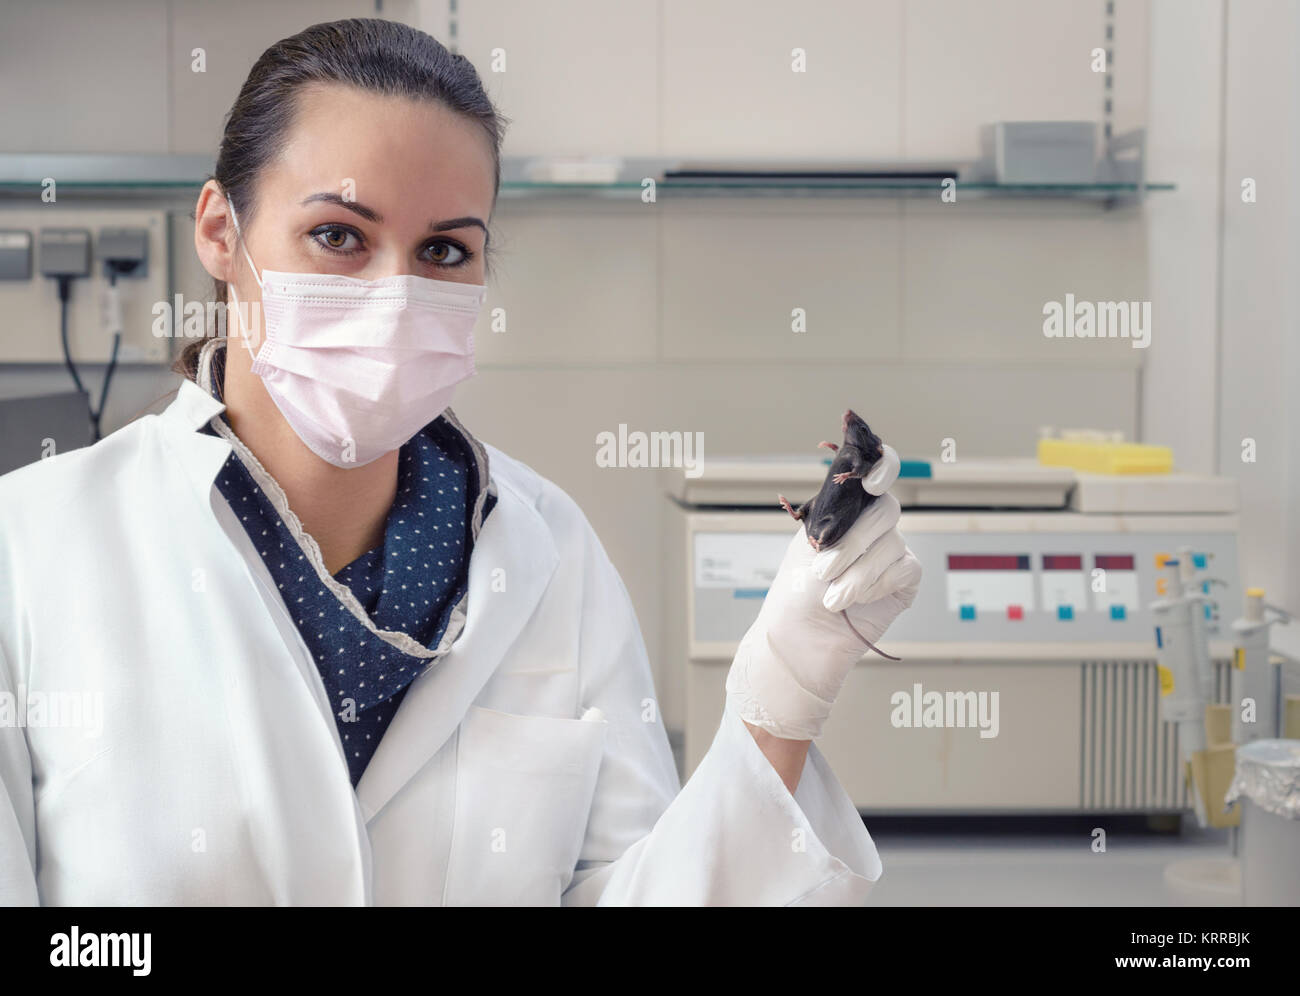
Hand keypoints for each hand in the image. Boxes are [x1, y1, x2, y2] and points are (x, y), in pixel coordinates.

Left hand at [725, 489, 921, 741]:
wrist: (799, 641)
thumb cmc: (796, 594)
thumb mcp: (807, 546)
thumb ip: (836, 513)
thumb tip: (864, 490)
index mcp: (844, 511)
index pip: (874, 473)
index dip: (883, 466)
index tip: (872, 482)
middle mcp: (869, 528)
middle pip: (885, 510)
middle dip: (853, 543)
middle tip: (824, 572)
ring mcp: (889, 553)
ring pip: (892, 544)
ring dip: (858, 574)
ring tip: (832, 599)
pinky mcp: (903, 581)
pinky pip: (904, 568)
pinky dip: (878, 584)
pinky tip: (857, 601)